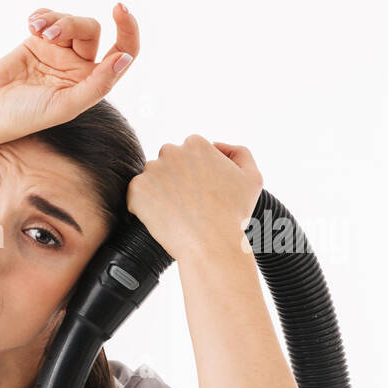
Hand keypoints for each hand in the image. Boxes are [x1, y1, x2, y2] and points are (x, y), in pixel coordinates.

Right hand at [0, 3, 138, 141]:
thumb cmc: (25, 116)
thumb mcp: (65, 105)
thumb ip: (97, 85)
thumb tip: (124, 58)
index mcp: (91, 84)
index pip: (122, 52)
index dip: (128, 30)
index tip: (120, 10)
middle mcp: (77, 67)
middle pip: (91, 29)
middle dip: (72, 25)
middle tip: (49, 34)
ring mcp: (57, 52)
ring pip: (70, 21)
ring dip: (55, 20)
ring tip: (35, 29)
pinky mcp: (37, 41)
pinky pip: (49, 17)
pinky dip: (43, 16)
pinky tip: (30, 24)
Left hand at [126, 135, 263, 261]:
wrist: (211, 243)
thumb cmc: (234, 213)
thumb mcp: (251, 177)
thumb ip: (238, 153)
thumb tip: (216, 145)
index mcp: (196, 144)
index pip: (188, 153)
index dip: (194, 174)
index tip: (200, 192)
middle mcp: (171, 151)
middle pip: (167, 163)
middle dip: (174, 179)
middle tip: (187, 204)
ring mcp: (151, 171)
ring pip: (151, 179)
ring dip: (159, 192)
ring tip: (176, 213)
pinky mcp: (136, 190)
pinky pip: (136, 196)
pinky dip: (144, 207)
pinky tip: (162, 219)